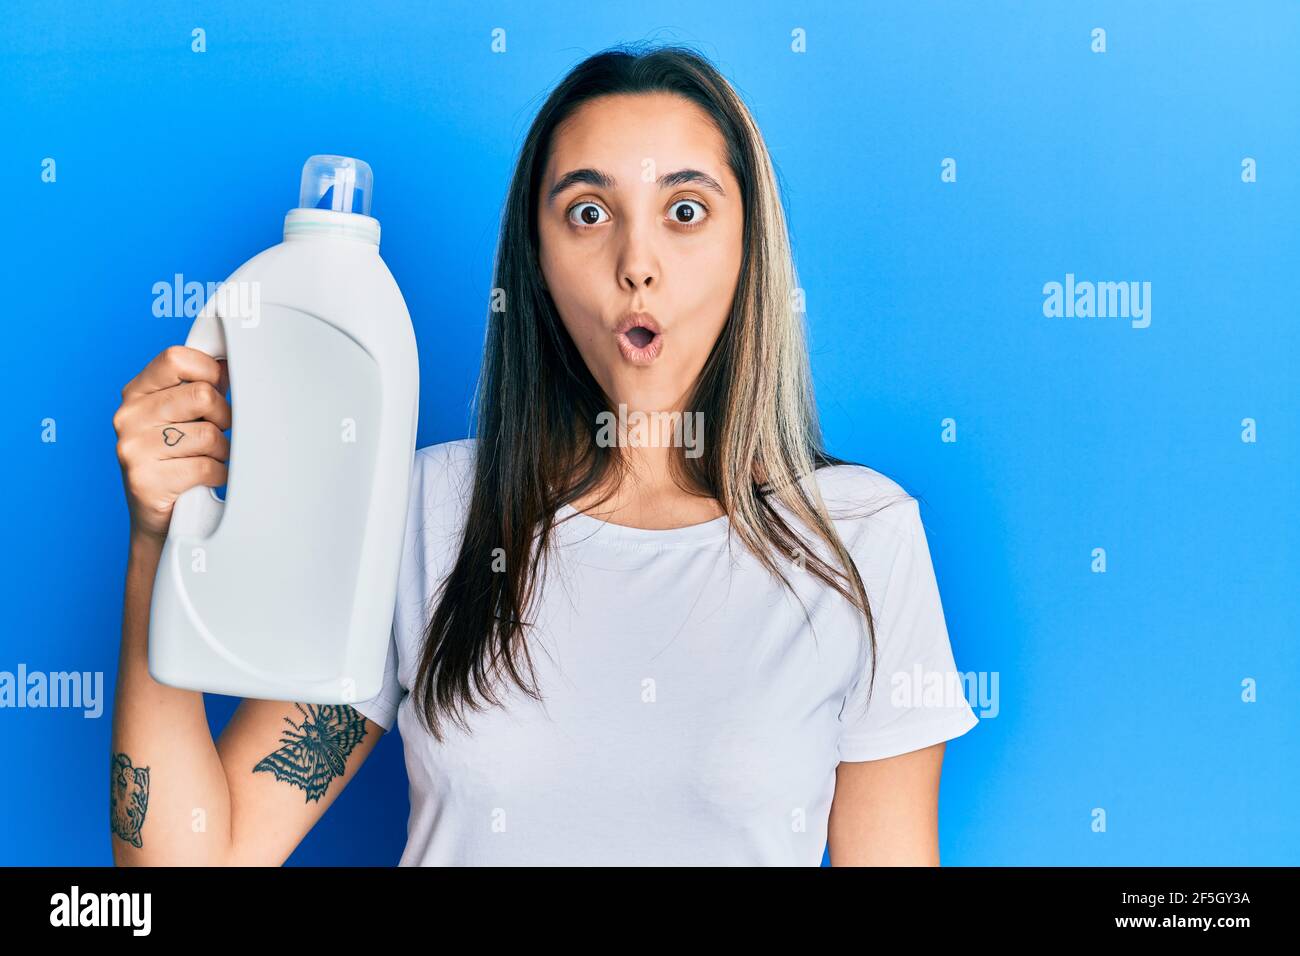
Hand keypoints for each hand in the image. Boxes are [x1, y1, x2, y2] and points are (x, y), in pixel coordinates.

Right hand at [113, 345, 231, 540]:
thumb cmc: (177, 461)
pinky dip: (217, 475)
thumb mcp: (181, 417)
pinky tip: (205, 479)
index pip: (176, 358)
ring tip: (208, 459)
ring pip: (208, 434)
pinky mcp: (145, 480)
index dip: (209, 371)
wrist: (158, 520)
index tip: (219, 389)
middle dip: (223, 417)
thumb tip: (228, 362)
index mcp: (136, 393)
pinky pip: (206, 467)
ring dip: (221, 451)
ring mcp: (133, 449)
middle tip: (217, 433)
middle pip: (202, 395)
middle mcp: (128, 417)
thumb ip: (198, 387)